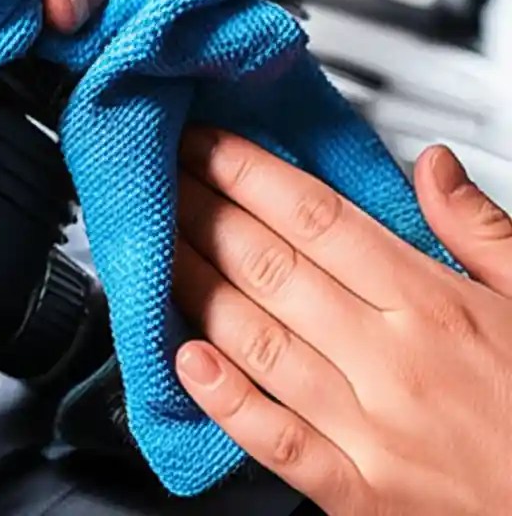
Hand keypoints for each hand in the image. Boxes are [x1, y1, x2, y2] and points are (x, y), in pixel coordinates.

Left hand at [172, 128, 511, 514]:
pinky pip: (277, 439)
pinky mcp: (356, 489)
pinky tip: (184, 363)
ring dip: (195, 289)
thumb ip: (480, 231)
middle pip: (273, 269)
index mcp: (435, 305)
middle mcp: (395, 360)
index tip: (206, 147)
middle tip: (158, 182)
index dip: (251, 176)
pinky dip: (226, 400)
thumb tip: (430, 165)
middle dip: (204, 216)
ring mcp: (370, 427)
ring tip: (151, 250)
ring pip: (259, 342)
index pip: (320, 219)